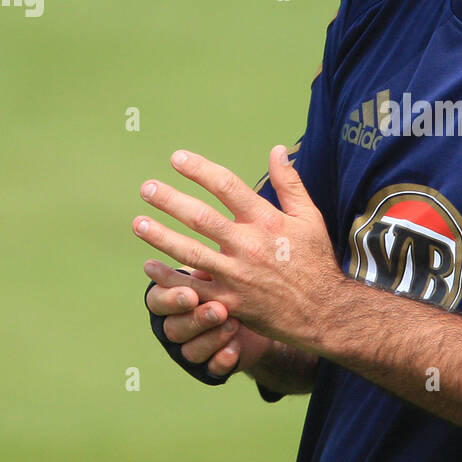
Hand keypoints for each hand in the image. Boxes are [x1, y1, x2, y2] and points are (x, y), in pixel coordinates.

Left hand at [134, 145, 343, 350]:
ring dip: (160, 236)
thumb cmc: (315, 261)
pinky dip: (169, 278)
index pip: (227, 187)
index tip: (177, 159)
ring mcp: (237, 275)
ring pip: (190, 252)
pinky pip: (193, 288)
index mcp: (267, 221)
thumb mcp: (310, 217)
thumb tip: (276, 149)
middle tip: (147, 188)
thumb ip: (290, 183)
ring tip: (138, 223)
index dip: (199, 170)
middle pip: (200, 218)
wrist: (323, 311)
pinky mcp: (229, 301)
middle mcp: (248, 246)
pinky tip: (150, 266)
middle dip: (170, 201)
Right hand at [145, 266, 272, 376]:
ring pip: (191, 351)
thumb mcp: (219, 273)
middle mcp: (174, 327)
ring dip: (212, 338)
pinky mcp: (211, 367)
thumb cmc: (230, 281)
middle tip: (219, 310)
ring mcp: (191, 349)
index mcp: (168, 300)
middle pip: (173, 329)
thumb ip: (206, 273)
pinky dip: (223, 358)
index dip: (171, 300)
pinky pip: (213, 367)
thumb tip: (202, 270)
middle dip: (197, 319)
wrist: (260, 312)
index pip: (157, 301)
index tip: (191, 294)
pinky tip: (235, 346)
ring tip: (233, 323)